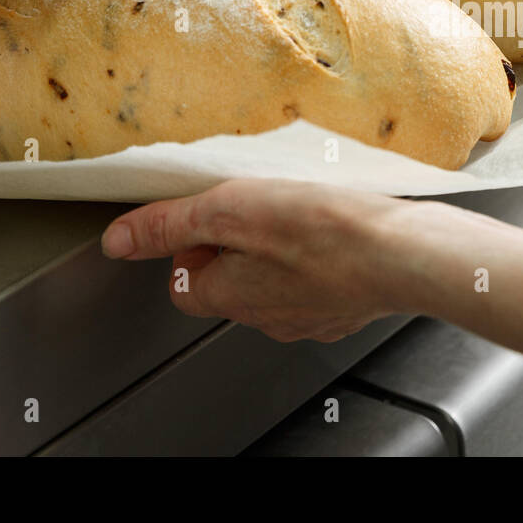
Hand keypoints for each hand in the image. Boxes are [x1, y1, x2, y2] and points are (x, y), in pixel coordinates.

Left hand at [101, 178, 415, 341]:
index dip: (190, 245)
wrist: (404, 254)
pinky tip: (337, 231)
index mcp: (229, 296)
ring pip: (278, 286)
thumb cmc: (324, 231)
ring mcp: (312, 317)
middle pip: (231, 284)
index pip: (182, 284)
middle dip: (238, 246)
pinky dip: (323, 261)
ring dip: (281, 252)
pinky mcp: (350, 307)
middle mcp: (267, 317)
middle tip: (260, 206)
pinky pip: (322, 285)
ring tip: (301, 213)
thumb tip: (118, 240)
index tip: (212, 215)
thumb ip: (169, 224)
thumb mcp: (228, 209)